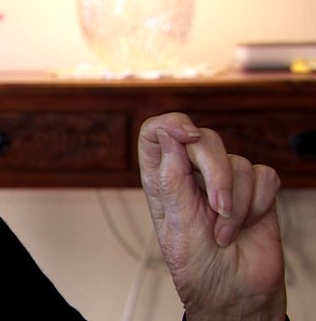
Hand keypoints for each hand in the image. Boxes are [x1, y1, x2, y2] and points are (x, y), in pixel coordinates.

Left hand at [138, 112, 286, 320]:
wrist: (237, 295)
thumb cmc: (199, 268)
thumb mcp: (177, 226)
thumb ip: (172, 179)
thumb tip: (165, 135)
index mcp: (162, 180)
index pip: (156, 134)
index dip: (170, 125)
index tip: (186, 136)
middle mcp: (191, 176)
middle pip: (204, 140)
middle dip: (216, 173)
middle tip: (218, 207)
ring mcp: (225, 182)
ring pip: (238, 162)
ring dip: (236, 203)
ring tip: (224, 234)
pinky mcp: (256, 192)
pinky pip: (264, 176)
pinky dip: (258, 203)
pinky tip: (246, 226)